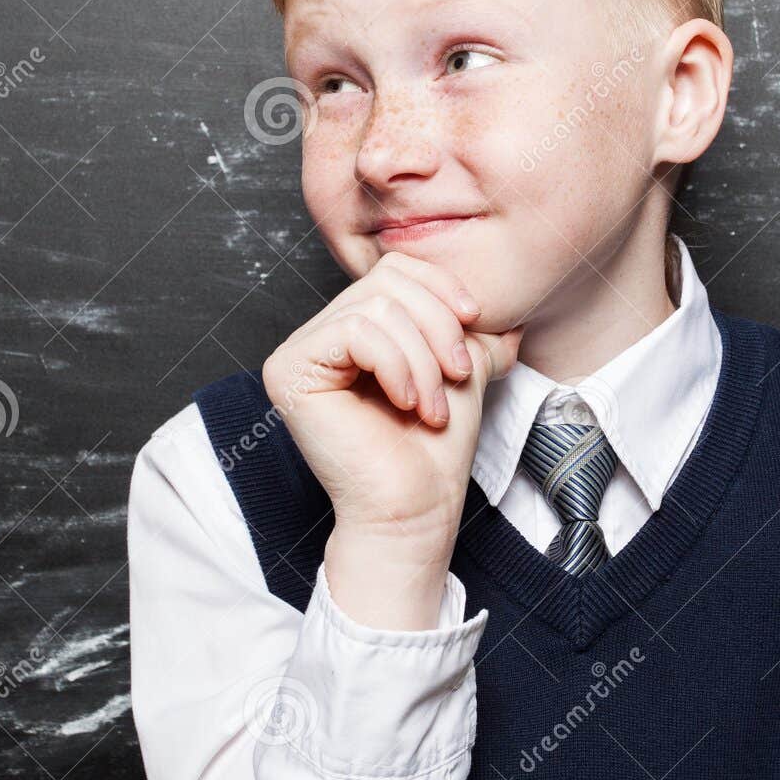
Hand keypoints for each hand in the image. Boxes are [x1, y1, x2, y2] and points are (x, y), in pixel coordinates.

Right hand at [262, 253, 523, 627]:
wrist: (414, 509)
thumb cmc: (432, 450)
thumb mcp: (456, 368)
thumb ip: (463, 327)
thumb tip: (489, 300)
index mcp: (352, 329)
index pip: (393, 270)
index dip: (439, 287)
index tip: (474, 325)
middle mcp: (317, 335)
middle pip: (386, 283)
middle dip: (436, 327)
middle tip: (456, 376)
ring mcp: (298, 351)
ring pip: (374, 308)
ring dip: (421, 358)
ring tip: (431, 404)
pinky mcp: (290, 371)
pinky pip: (352, 332)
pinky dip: (395, 365)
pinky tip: (404, 403)